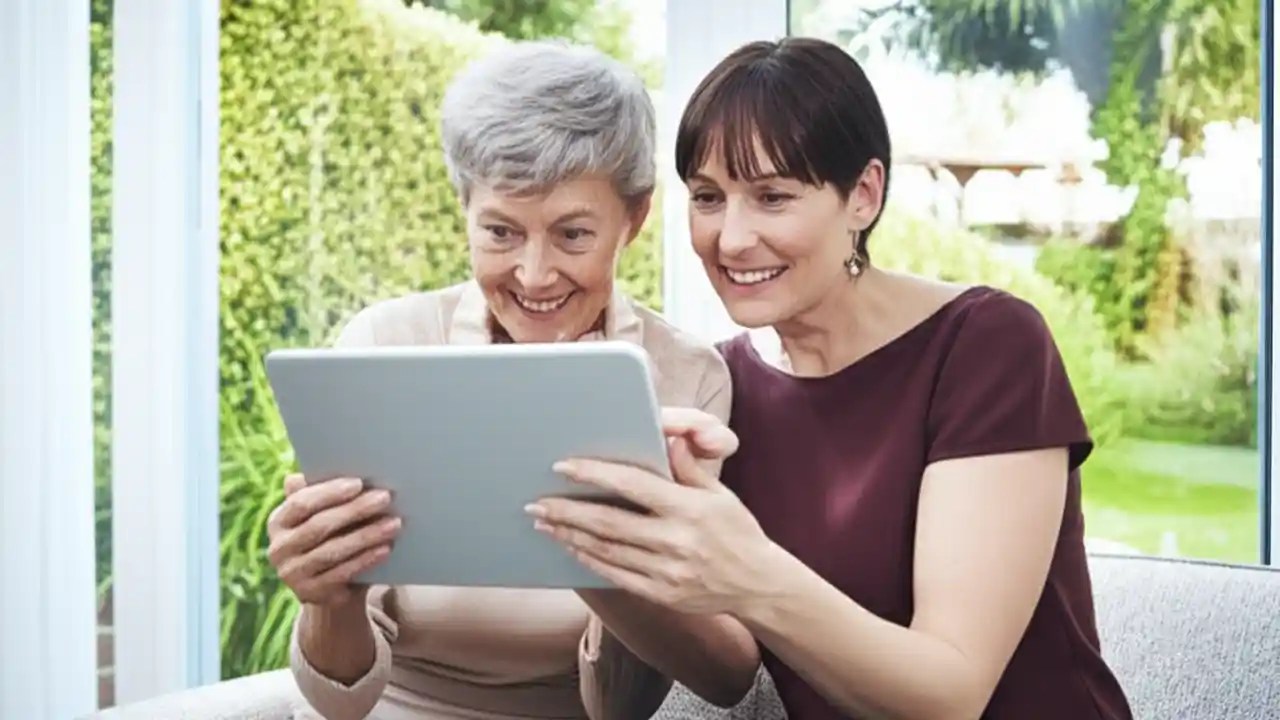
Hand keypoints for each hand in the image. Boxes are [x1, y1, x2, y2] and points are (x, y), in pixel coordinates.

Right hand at [266, 474, 400, 606]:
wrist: (330, 589)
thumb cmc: (330, 538)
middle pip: (319, 526)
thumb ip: (321, 495)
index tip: (358, 483)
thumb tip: (328, 467)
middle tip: (384, 497)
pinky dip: (365, 560)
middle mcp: (279, 549)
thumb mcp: (321, 516)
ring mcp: (292, 574)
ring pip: (332, 551)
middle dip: (355, 510)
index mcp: (278, 522)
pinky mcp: (310, 594)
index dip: (329, 492)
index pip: (301, 503)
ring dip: (366, 535)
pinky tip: (385, 549)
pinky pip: (341, 574)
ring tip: (394, 523)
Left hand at [527, 408, 775, 615]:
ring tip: (545, 524)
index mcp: (690, 508)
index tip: (564, 467)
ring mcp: (669, 571)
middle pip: (609, 523)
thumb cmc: (737, 531)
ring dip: (570, 537)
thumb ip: (690, 468)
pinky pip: (617, 576)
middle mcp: (677, 540)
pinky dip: (591, 561)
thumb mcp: (720, 494)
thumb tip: (669, 437)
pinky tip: (572, 548)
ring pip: (607, 551)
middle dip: (567, 512)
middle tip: (536, 503)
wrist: (758, 584)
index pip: (633, 485)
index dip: (595, 474)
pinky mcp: (663, 594)